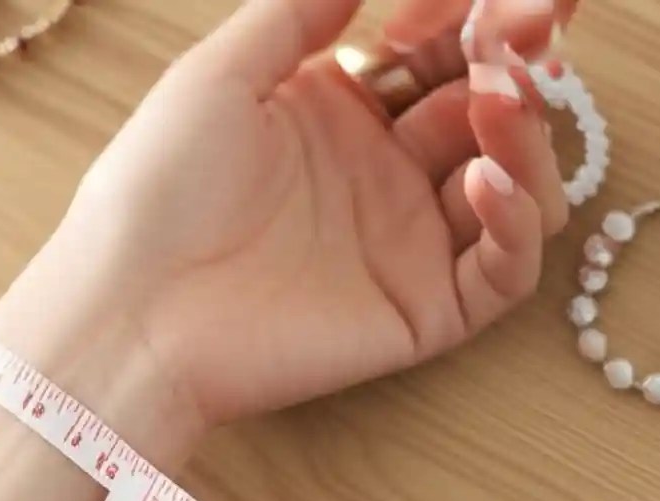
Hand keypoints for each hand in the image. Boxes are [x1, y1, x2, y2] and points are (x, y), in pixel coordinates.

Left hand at [0, 0, 577, 460]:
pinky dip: (517, 222)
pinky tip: (484, 180)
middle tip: (526, 25)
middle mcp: (382, 173)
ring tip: (499, 97)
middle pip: (487, 109)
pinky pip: (503, 269)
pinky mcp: (421, 311)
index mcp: (338, 113)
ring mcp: (406, 243)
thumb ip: (300, 10)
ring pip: (515, 183)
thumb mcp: (222, 73)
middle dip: (518, 60)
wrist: (132, 308)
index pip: (439, 52)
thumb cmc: (156, 188)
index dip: (476, 15)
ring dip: (527, 134)